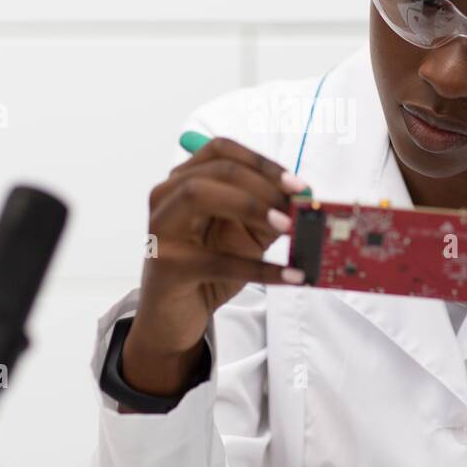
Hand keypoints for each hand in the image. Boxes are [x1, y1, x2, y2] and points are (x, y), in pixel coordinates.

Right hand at [124, 137, 306, 399]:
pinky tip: (292, 275)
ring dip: (251, 206)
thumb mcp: (245, 234)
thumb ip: (272, 213)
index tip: (297, 183)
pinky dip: (261, 268)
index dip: (263, 162)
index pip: (222, 151)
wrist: (176, 315)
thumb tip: (305, 200)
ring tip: (288, 226)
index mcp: (183, 180)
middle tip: (297, 206)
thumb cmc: (209, 268)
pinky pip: (217, 261)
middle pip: (215, 170)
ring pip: (199, 195)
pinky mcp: (168, 265)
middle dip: (263, 185)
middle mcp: (166, 197)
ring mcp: (161, 229)